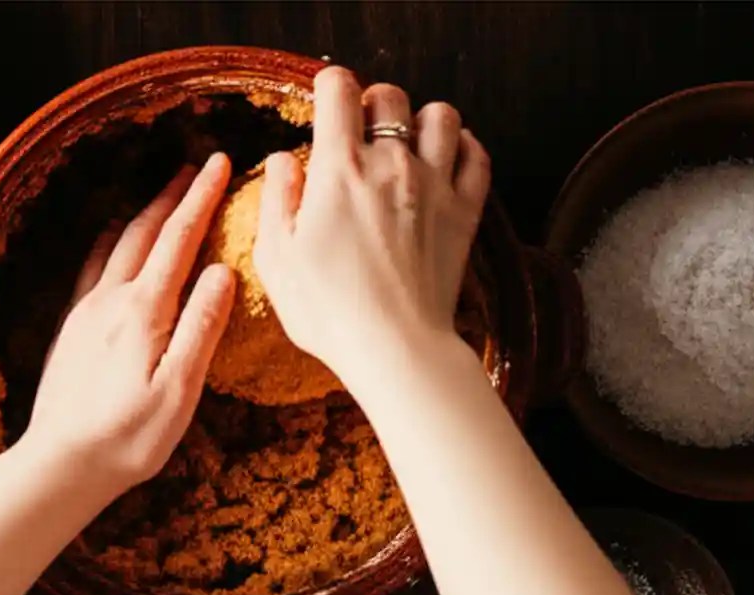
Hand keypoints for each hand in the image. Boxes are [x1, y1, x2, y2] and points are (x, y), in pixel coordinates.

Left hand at [21, 155, 235, 492]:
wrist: (61, 463)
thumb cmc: (128, 438)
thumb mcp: (179, 390)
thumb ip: (201, 327)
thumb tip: (222, 271)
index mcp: (144, 311)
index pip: (180, 240)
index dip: (202, 198)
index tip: (219, 163)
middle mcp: (111, 300)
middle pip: (146, 232)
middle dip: (175, 196)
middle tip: (197, 167)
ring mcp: (86, 312)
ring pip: (117, 244)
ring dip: (144, 214)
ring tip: (164, 194)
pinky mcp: (72, 329)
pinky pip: (93, 268)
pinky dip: (110, 241)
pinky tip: (111, 240)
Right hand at [253, 67, 491, 380]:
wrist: (395, 348)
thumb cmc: (328, 311)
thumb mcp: (276, 258)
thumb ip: (276, 199)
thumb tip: (283, 161)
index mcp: (339, 170)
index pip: (339, 91)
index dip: (329, 87)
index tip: (324, 101)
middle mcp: (391, 165)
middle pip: (390, 97)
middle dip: (372, 104)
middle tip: (362, 131)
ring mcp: (434, 186)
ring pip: (442, 116)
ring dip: (422, 121)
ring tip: (407, 144)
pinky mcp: (464, 213)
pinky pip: (477, 157)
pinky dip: (464, 149)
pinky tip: (446, 162)